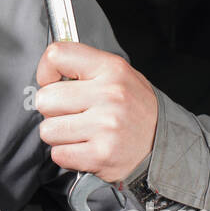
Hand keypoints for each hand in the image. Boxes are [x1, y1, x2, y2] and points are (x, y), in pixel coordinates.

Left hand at [34, 41, 157, 183]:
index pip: (57, 55)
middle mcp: (109, 95)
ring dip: (60, 135)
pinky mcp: (100, 155)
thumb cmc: (136, 109)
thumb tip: (50, 68)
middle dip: (53, 110)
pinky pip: (58, 154)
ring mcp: (105, 126)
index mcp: (111, 69)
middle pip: (45, 99)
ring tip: (81, 132)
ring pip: (48, 130)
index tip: (52, 82)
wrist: (164, 145)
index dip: (46, 71)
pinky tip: (85, 148)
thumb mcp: (120, 75)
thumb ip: (86, 67)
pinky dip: (67, 155)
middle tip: (73, 114)